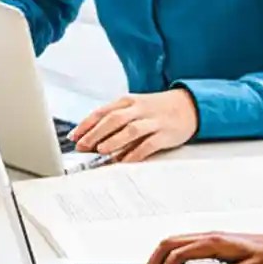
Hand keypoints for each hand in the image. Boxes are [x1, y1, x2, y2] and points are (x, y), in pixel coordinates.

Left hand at [69, 89, 198, 162]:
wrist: (189, 106)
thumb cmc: (155, 109)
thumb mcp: (133, 108)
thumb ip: (113, 121)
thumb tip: (89, 140)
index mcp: (128, 101)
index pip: (102, 112)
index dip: (86, 125)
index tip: (73, 137)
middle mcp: (139, 109)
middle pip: (113, 120)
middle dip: (95, 134)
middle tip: (82, 146)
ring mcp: (153, 121)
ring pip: (130, 130)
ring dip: (114, 140)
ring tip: (100, 151)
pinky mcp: (165, 134)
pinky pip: (148, 144)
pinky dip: (135, 153)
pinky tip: (124, 161)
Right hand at [142, 232, 262, 263]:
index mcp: (213, 243)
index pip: (178, 256)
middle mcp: (207, 236)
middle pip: (168, 243)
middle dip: (153, 262)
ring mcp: (208, 237)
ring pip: (173, 242)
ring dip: (159, 258)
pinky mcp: (210, 242)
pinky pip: (182, 244)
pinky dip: (170, 255)